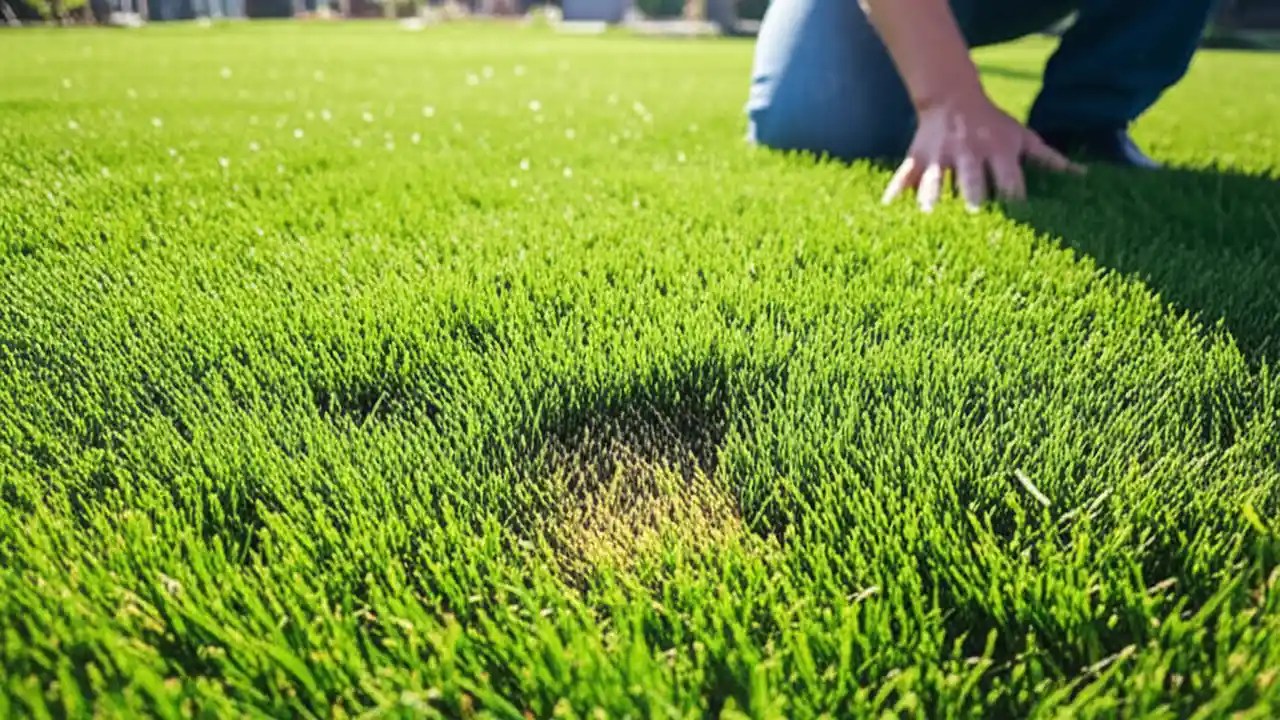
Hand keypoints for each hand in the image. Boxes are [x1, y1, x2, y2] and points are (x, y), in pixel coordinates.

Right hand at [881, 92, 1084, 211]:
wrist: (953, 97)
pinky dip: (896, 188)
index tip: (1018, 217)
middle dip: (974, 193)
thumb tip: (1083, 176)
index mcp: (998, 151)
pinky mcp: (918, 158)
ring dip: (932, 193)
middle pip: (972, 177)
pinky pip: (905, 174)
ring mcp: (941, 156)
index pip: (1009, 178)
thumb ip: (1049, 159)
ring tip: (928, 212)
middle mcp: (970, 154)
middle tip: (975, 212)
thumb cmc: (993, 124)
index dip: (1014, 196)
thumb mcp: (1022, 137)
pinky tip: (888, 205)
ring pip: (936, 177)